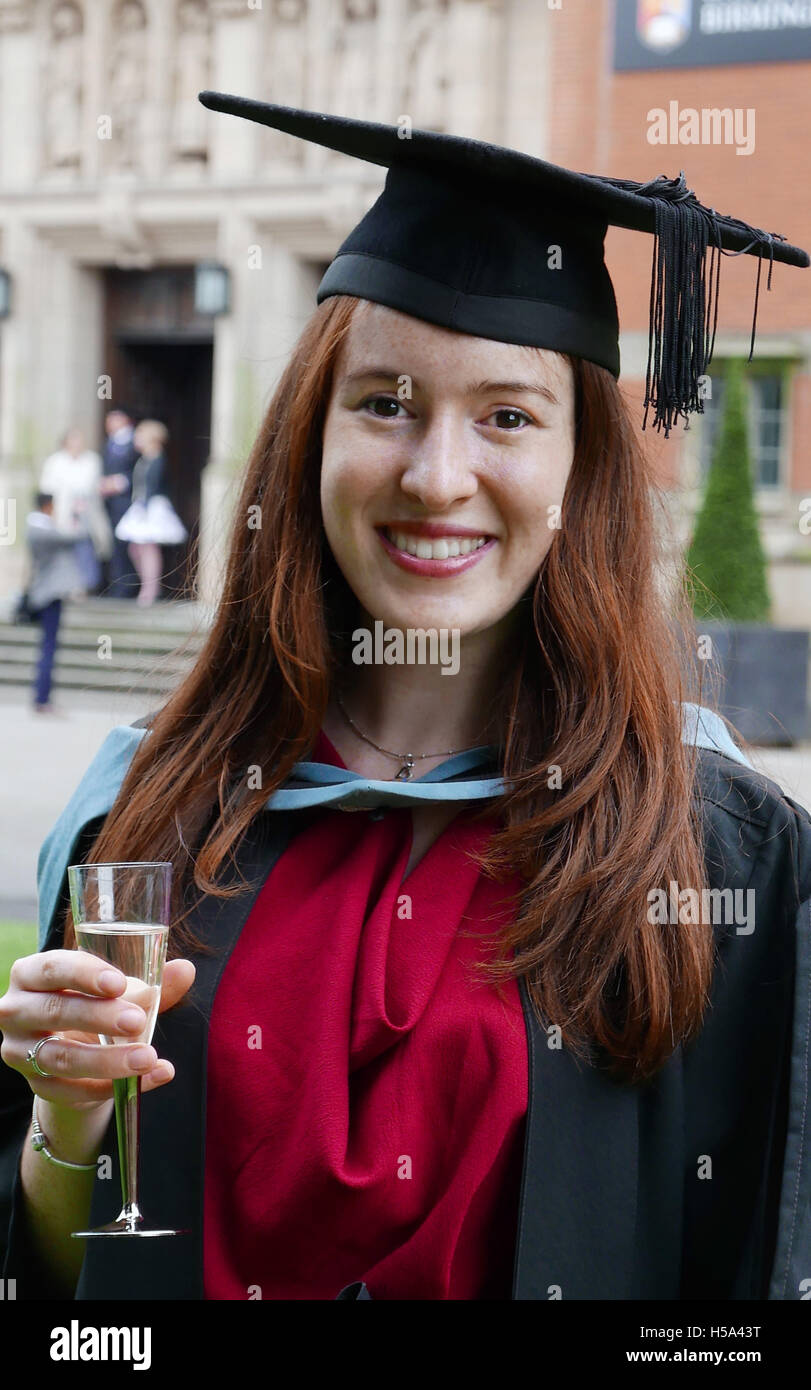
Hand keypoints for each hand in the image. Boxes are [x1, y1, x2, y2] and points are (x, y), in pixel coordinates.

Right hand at [0, 949, 195, 1115]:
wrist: (75, 1053)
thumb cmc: (96, 1007)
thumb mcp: (120, 993)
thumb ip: (150, 984)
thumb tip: (185, 969)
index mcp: (32, 973)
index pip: (52, 968)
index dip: (84, 974)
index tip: (119, 983)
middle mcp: (17, 1010)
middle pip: (54, 1011)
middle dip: (99, 1017)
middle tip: (138, 1022)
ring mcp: (20, 1051)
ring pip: (60, 1057)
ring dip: (107, 1059)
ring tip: (148, 1057)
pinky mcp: (36, 1085)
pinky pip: (70, 1090)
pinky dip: (110, 1087)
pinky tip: (145, 1080)